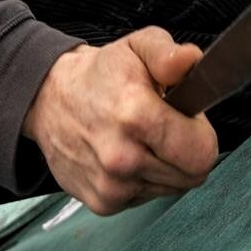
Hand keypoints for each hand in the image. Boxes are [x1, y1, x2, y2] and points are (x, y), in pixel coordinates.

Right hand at [21, 28, 218, 215]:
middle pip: (193, 175)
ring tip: (142, 139)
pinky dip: (144, 180)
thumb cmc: (100, 75)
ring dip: (166, 166)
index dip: (203, 134)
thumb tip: (191, 62)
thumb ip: (169, 55)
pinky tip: (127, 154)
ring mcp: (111, 186)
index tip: (188, 119)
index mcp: (136, 116)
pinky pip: (147, 197)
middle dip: (188, 151)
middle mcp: (122, 158)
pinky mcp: (103, 203)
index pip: (202, 152)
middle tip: (166, 127)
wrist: (48, 100)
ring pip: (172, 187)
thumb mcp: (137, 47)